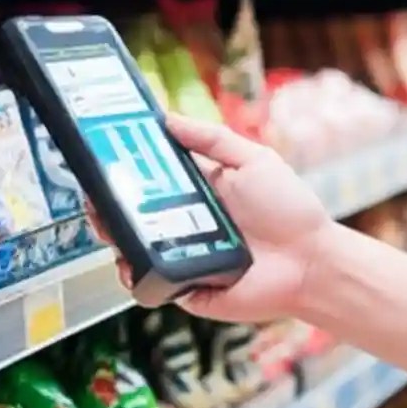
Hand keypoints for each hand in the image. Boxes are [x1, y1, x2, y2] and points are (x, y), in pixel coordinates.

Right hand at [90, 113, 337, 321]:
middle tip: (95, 192)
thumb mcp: (253, 160)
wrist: (311, 263)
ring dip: (114, 235)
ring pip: (133, 247)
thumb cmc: (289, 209)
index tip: (102, 154)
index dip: (126, 167)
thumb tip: (166, 119)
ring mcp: (182, 257)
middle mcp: (185, 224)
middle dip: (107, 202)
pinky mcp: (184, 288)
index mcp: (198, 191)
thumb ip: (212, 139)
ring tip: (107, 222)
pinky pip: (150, 283)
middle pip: (133, 213)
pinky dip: (135, 274)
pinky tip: (130, 260)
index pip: (151, 177)